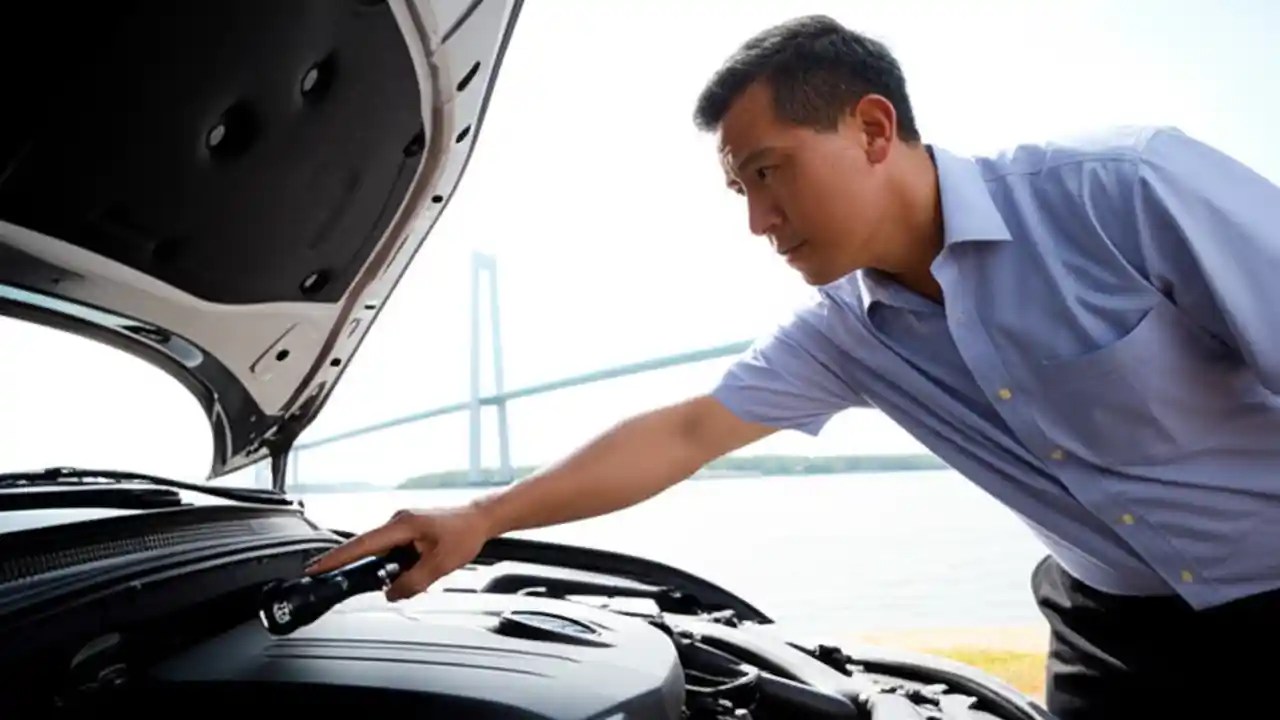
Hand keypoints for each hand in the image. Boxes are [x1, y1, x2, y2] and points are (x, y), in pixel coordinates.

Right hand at [304, 504, 492, 600]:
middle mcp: (397, 522)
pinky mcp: (407, 530)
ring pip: (382, 552)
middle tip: (341, 581)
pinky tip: (413, 570)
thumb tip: (391, 593)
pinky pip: (392, 550)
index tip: (316, 567)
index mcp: (401, 525)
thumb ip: (413, 582)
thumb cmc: (465, 534)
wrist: (481, 518)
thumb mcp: (440, 565)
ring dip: (385, 569)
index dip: (337, 558)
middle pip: (367, 549)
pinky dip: (394, 564)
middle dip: (358, 568)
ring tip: (409, 575)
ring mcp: (401, 525)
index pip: (361, 545)